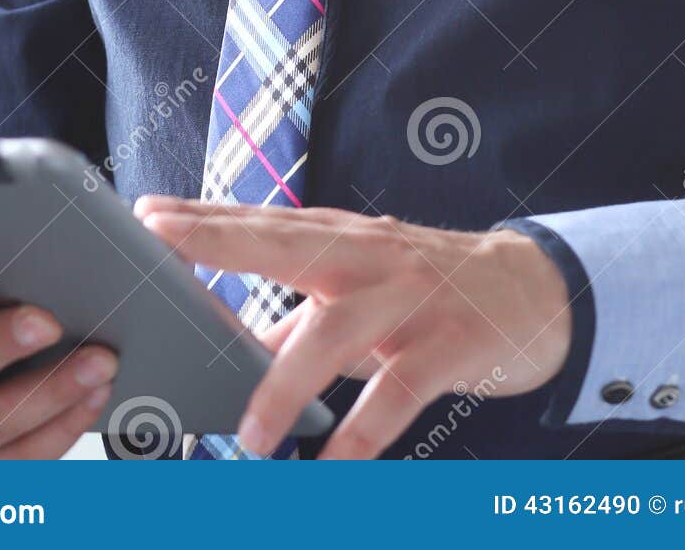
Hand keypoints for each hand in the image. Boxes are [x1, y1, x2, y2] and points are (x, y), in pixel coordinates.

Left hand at [133, 198, 571, 459]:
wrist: (537, 289)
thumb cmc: (430, 288)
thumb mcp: (360, 292)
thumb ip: (295, 318)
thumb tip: (226, 347)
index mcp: (342, 239)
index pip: (261, 221)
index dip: (205, 218)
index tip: (147, 213)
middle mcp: (368, 256)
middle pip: (286, 243)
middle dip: (222, 241)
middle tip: (163, 247)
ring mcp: (409, 297)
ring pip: (335, 333)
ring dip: (285, 386)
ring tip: (248, 439)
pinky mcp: (448, 345)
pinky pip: (396, 394)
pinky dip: (361, 435)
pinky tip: (331, 470)